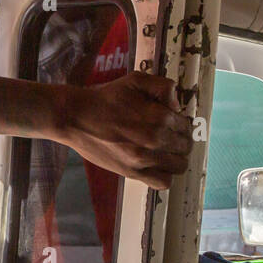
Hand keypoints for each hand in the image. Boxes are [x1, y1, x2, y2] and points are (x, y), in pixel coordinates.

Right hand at [59, 71, 192, 188]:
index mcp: (160, 116)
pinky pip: (163, 182)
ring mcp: (144, 159)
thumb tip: (177, 107)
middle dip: (180, 140)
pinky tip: (156, 166)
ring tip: (164, 151)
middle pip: (185, 146)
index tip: (171, 123)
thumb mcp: (135, 80)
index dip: (181, 124)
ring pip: (179, 165)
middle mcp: (155, 139)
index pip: (186, 126)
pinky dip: (164, 175)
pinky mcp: (132, 172)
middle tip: (167, 136)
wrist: (76, 118)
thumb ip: (163, 87)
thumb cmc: (106, 98)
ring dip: (175, 158)